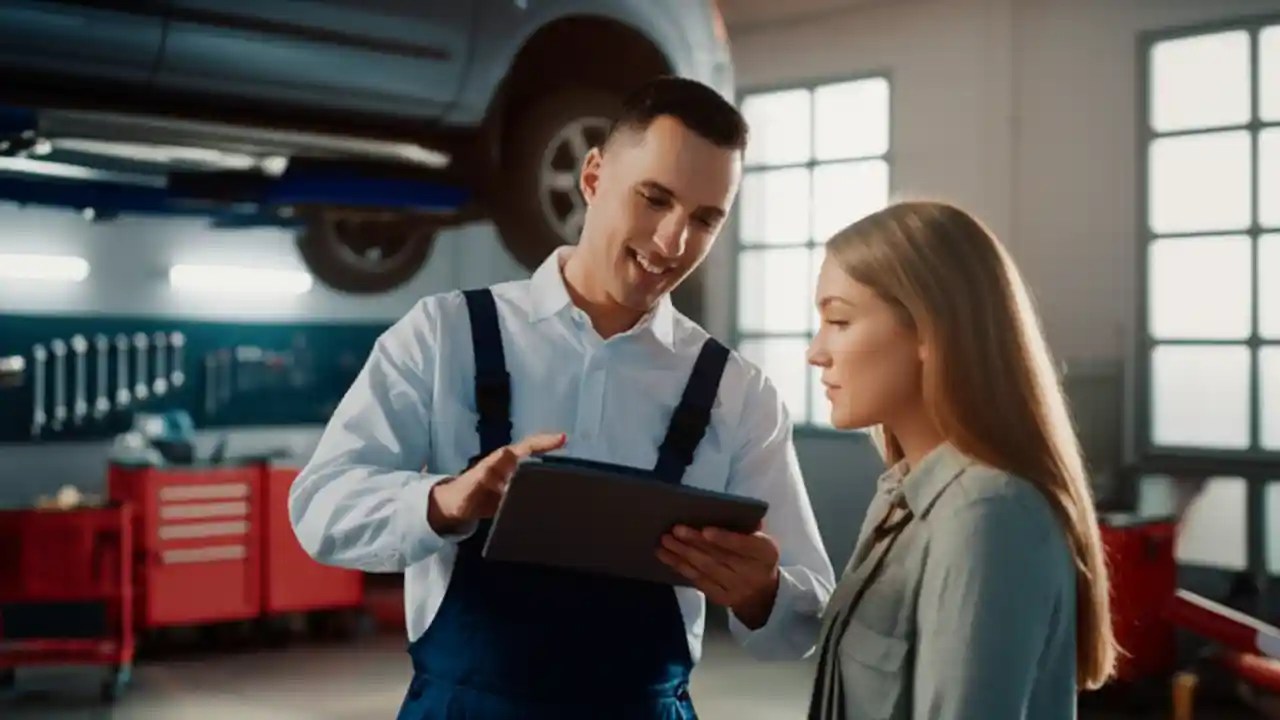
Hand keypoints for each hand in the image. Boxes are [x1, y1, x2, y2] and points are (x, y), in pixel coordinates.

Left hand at [427, 432, 566, 534]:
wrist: (453, 510)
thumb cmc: (460, 494)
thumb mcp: (472, 484)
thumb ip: (486, 472)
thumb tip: (506, 453)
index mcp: (502, 461)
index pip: (527, 447)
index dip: (545, 442)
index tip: (563, 439)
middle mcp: (511, 468)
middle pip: (536, 457)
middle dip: (554, 454)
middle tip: (576, 459)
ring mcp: (513, 481)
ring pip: (535, 472)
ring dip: (551, 472)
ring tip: (572, 477)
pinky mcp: (514, 494)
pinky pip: (531, 488)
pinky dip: (543, 489)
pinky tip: (555, 497)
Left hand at [657, 523, 780, 629]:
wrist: (764, 594)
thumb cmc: (757, 556)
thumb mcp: (761, 540)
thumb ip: (747, 526)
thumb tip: (722, 508)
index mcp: (765, 552)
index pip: (744, 545)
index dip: (724, 538)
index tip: (705, 530)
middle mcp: (751, 573)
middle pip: (719, 557)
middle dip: (695, 543)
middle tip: (675, 530)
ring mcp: (736, 589)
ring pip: (705, 570)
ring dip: (682, 555)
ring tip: (665, 542)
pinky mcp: (721, 599)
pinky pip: (699, 582)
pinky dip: (682, 569)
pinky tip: (667, 557)